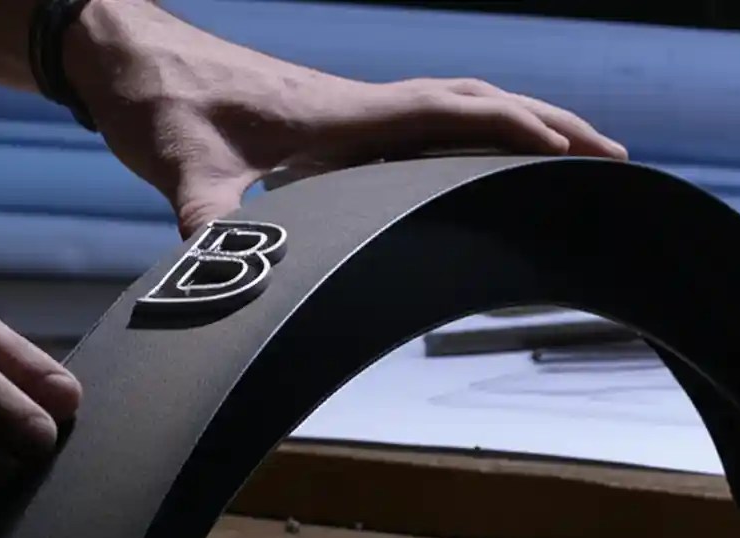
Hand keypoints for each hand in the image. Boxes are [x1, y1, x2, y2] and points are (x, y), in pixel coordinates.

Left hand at [65, 0, 629, 237]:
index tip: (579, 155)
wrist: (128, 53)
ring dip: (522, 118)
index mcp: (345, 114)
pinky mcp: (338, 117)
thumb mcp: (181, 170)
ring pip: (461, 102)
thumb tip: (217, 282)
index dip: (522, 129)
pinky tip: (483, 155)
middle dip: (551, 123)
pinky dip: (478, 127)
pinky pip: (430, 115)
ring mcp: (353, 108)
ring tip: (572, 151)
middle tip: (612, 156)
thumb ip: (206, 224)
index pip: (457, 110)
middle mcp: (361, 104)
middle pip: (481, 99)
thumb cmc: (161, 101)